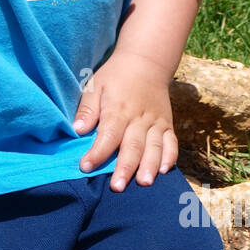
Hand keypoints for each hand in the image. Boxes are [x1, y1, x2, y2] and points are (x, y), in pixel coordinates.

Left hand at [72, 50, 177, 190]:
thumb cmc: (115, 76)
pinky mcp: (167, 124)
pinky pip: (171, 142)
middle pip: (133, 145)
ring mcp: (155, 122)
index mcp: (118, 109)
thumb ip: (88, 108)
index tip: (85, 166)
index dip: (97, 152)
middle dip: (125, 167)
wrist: (146, 62)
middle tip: (117, 186)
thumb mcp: (96, 85)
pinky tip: (164, 171)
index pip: (108, 135)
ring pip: (154, 147)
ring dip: (149, 166)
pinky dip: (170, 157)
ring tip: (143, 183)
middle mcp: (139, 118)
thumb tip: (78, 128)